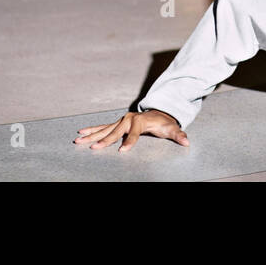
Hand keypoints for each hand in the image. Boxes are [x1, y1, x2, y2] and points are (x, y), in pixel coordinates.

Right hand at [73, 110, 188, 152]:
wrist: (158, 113)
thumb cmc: (164, 123)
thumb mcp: (172, 128)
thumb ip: (178, 135)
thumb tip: (186, 141)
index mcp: (141, 121)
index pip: (135, 133)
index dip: (130, 141)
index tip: (123, 151)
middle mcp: (128, 119)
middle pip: (115, 131)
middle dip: (105, 140)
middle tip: (94, 148)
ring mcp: (121, 121)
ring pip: (104, 129)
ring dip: (91, 135)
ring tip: (78, 140)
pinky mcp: (116, 124)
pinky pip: (102, 128)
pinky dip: (91, 130)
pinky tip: (81, 133)